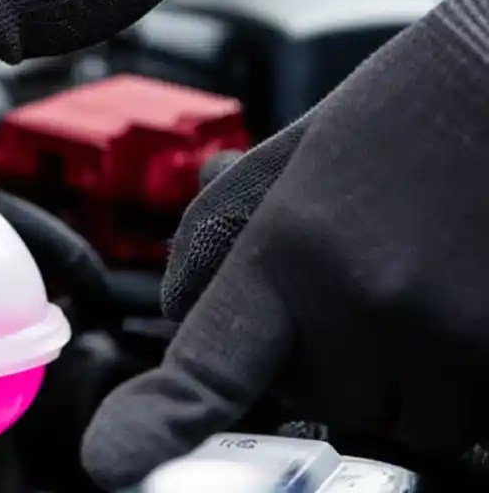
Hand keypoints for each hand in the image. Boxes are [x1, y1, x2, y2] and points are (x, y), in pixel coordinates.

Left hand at [81, 0, 488, 488]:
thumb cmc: (411, 109)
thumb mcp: (291, 160)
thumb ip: (225, 244)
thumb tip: (184, 321)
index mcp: (293, 246)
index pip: (213, 363)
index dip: (161, 424)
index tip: (114, 461)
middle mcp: (370, 301)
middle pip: (317, 401)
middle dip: (331, 359)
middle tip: (367, 271)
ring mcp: (458, 337)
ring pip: (401, 422)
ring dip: (403, 377)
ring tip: (425, 279)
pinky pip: (472, 420)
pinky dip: (461, 380)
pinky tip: (464, 299)